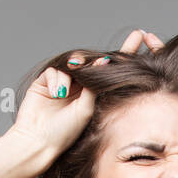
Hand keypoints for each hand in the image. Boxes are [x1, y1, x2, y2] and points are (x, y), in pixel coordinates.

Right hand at [6, 29, 165, 164]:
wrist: (38, 141)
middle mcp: (78, 87)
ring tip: (68, 93)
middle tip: (101, 62)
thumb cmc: (64, 132)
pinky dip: (57, 80)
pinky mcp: (45, 81)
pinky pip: (55, 70)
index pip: (109, 70)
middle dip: (93, 61)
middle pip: (89, 63)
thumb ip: (95, 85)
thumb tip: (105, 60)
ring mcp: (62, 83)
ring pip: (71, 64)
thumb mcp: (87, 108)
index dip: (124, 53)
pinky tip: (56, 94)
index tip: (139, 36)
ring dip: (73, 73)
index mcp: (92, 95)